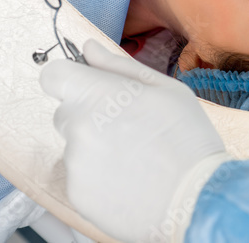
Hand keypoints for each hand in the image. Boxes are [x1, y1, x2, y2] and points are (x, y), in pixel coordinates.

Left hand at [40, 40, 229, 241]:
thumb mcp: (165, 89)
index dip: (69, 77)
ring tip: (135, 155)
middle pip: (66, 111)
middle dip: (89, 114)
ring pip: (75, 145)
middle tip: (129, 126)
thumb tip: (89, 49)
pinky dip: (99, 174)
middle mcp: (77, 128)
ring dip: (96, 146)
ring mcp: (75, 164)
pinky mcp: (77, 193)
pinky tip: (129, 176)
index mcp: (97, 95)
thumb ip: (119, 66)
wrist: (195, 198)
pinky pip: (81, 174)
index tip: (88, 85)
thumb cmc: (187, 139)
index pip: (53, 75)